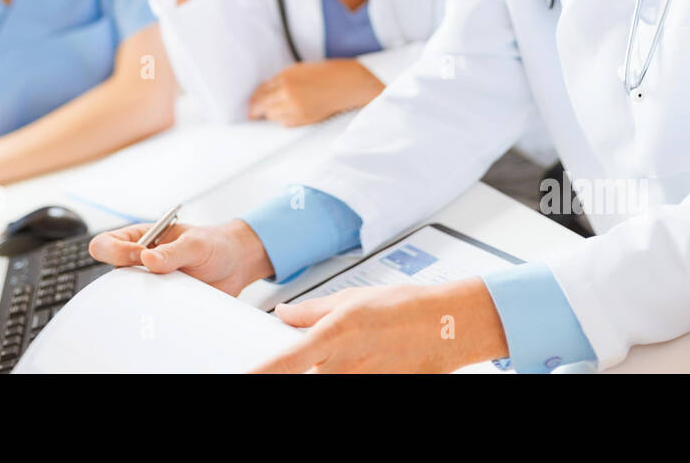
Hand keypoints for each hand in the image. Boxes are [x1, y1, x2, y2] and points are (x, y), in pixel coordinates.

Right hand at [87, 218, 273, 296]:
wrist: (236, 265)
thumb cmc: (215, 245)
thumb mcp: (196, 243)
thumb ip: (173, 251)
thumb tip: (148, 258)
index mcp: (141, 238)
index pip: (107, 243)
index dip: (117, 251)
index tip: (140, 256)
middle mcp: (139, 262)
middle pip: (111, 275)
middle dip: (124, 282)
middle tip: (154, 280)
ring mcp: (148, 283)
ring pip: (126, 298)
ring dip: (142, 300)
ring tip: (168, 295)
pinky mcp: (160, 302)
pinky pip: (147, 313)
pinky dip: (155, 315)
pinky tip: (172, 311)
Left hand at [248, 59, 383, 125]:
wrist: (347, 84)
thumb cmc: (324, 73)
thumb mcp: (297, 70)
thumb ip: (278, 81)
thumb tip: (262, 92)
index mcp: (285, 80)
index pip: (260, 93)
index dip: (254, 100)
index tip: (252, 104)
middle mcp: (288, 95)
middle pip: (262, 107)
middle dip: (260, 108)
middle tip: (257, 110)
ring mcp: (296, 109)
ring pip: (273, 116)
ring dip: (273, 113)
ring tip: (282, 107)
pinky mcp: (304, 120)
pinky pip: (286, 123)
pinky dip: (285, 119)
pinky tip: (293, 111)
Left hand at [252, 279, 506, 372]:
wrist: (447, 326)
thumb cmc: (404, 307)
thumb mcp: (351, 299)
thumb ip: (311, 311)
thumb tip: (283, 314)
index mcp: (332, 336)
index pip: (283, 363)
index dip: (259, 373)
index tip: (243, 375)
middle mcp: (342, 366)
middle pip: (303, 379)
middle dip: (292, 372)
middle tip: (293, 360)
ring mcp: (359, 383)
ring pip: (324, 383)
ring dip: (322, 372)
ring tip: (342, 354)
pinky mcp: (376, 390)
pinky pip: (349, 386)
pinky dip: (342, 375)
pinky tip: (357, 362)